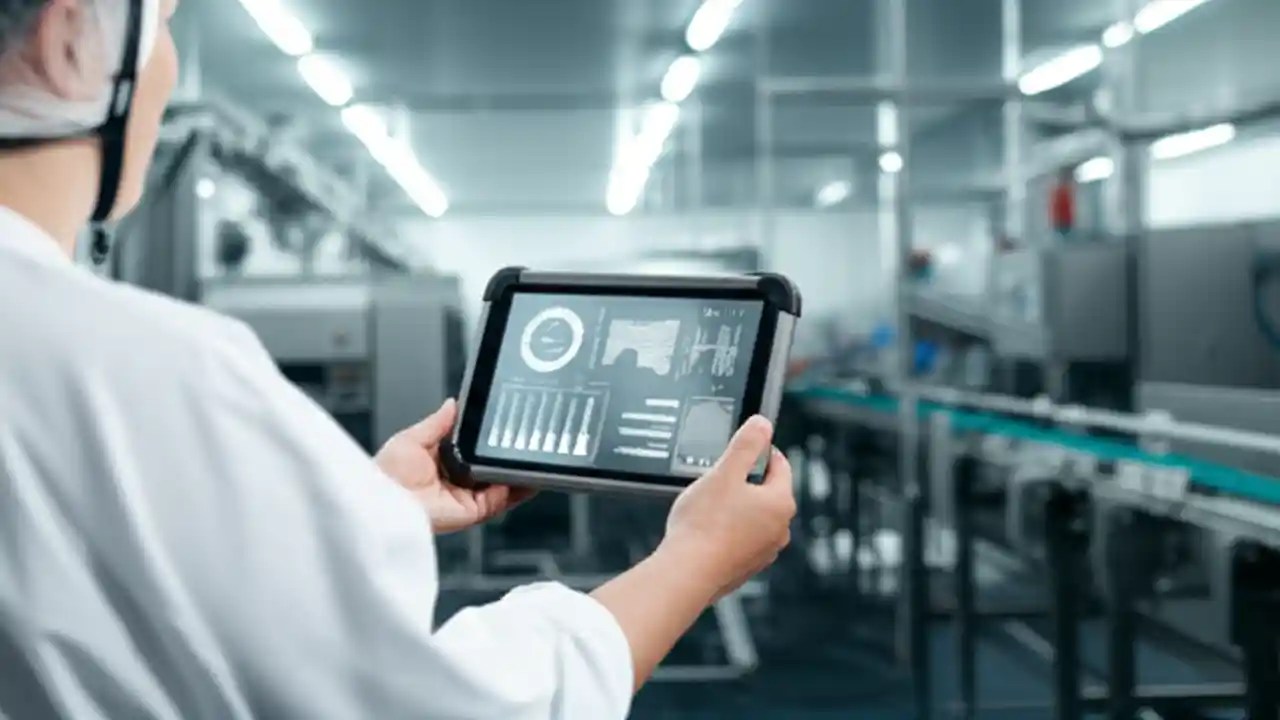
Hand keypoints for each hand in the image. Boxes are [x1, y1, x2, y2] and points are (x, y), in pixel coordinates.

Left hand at [376, 399, 535, 533]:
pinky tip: (521, 473)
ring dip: (517, 474)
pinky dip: (513, 488)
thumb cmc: (386, 476)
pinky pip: (499, 500)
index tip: (504, 429)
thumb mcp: (412, 438)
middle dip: (508, 458)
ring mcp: (465, 498)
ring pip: (501, 485)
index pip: (473, 452)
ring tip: (533, 458)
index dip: (488, 443)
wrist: (382, 502)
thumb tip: (453, 403)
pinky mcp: (471, 511)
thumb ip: (438, 422)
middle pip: (491, 470)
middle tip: (525, 441)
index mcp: (441, 464)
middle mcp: (456, 482)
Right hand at [659, 416, 794, 599]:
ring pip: (752, 516)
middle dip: (743, 482)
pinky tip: (705, 530)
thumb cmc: (704, 524)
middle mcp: (780, 529)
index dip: (759, 451)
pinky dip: (727, 531)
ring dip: (734, 508)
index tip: (738, 450)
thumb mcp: (724, 472)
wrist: (687, 573)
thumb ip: (746, 445)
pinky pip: (740, 539)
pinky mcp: (747, 567)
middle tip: (716, 480)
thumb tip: (763, 424)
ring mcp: (765, 551)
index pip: (779, 464)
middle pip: (766, 491)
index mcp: (780, 503)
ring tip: (708, 508)